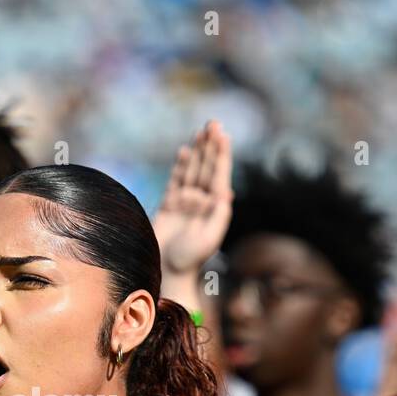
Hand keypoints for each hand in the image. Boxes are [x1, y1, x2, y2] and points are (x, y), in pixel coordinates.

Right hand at [153, 120, 233, 276]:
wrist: (168, 272)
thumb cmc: (191, 259)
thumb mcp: (210, 239)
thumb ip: (219, 215)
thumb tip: (227, 191)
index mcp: (215, 207)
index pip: (219, 174)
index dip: (221, 153)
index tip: (222, 134)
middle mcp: (202, 201)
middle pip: (207, 167)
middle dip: (211, 145)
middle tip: (213, 123)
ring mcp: (186, 202)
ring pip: (193, 171)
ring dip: (198, 151)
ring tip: (202, 131)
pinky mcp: (169, 206)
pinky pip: (176, 181)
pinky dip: (180, 166)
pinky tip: (185, 152)